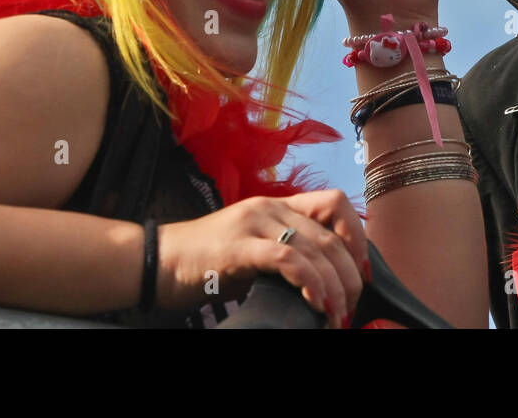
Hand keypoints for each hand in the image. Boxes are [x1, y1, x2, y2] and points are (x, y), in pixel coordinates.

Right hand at [155, 190, 367, 327]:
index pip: (335, 203)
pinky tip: (314, 303)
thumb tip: (324, 284)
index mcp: (278, 205)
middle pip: (332, 233)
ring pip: (315, 248)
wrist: (156, 262)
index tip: (361, 273)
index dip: (357, 237)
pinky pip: (287, 259)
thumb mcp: (254, 251)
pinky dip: (308, 282)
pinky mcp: (238, 246)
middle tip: (350, 308)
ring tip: (335, 314)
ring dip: (334, 286)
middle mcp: (270, 207)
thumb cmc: (205, 263)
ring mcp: (254, 223)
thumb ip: (286, 255)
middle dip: (351, 275)